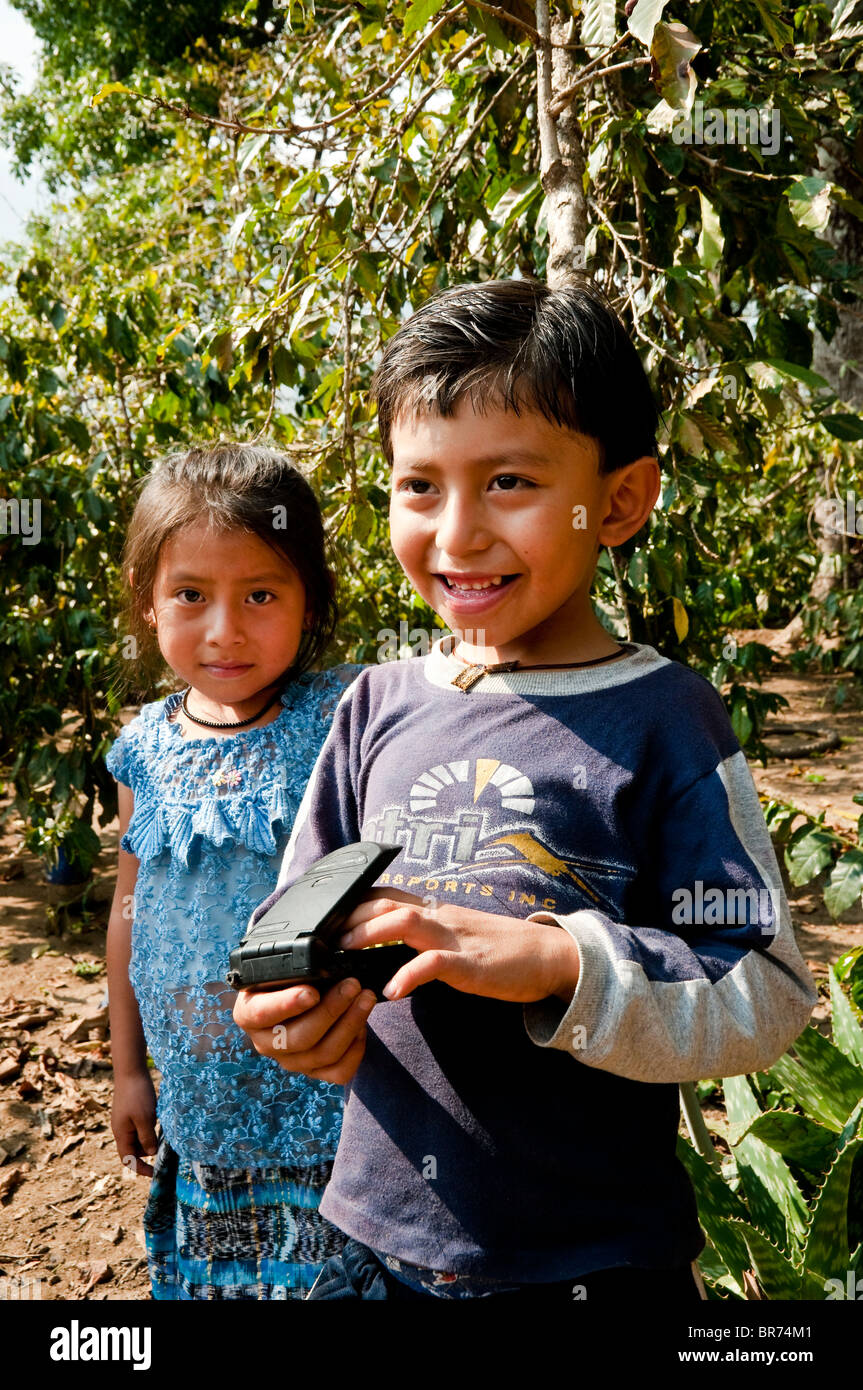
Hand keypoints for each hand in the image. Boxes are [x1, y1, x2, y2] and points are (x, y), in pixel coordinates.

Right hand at [111, 1070, 157, 1176]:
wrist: (131, 1071)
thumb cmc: (137, 1095)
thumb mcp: (145, 1119)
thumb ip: (147, 1138)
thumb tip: (150, 1153)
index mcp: (121, 1134)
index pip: (128, 1160)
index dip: (140, 1169)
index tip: (155, 1173)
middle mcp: (121, 1129)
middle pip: (133, 1150)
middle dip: (147, 1152)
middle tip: (163, 1146)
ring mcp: (125, 1120)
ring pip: (138, 1138)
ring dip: (149, 1139)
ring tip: (161, 1130)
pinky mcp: (131, 1111)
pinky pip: (140, 1127)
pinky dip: (148, 1128)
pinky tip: (158, 1119)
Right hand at [232, 977, 376, 1084]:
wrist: (296, 995)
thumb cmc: (288, 977)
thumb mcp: (280, 967)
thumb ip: (291, 968)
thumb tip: (321, 960)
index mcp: (248, 1014)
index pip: (261, 1013)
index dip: (287, 1004)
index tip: (312, 991)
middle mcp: (265, 1043)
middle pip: (299, 1038)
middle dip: (331, 1010)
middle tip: (352, 985)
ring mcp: (291, 1061)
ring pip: (323, 1054)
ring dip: (350, 1023)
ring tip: (366, 998)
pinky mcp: (314, 1072)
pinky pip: (339, 1072)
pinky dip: (355, 1048)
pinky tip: (362, 1025)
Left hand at [339, 898, 580, 1003]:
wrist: (547, 956)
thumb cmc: (497, 951)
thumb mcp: (453, 938)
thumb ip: (422, 939)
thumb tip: (383, 951)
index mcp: (434, 912)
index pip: (386, 896)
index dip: (352, 904)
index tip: (325, 921)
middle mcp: (440, 918)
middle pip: (387, 902)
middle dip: (351, 916)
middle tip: (322, 938)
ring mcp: (455, 938)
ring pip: (406, 921)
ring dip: (370, 933)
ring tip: (346, 951)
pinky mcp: (471, 964)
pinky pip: (435, 963)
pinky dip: (409, 975)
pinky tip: (392, 992)